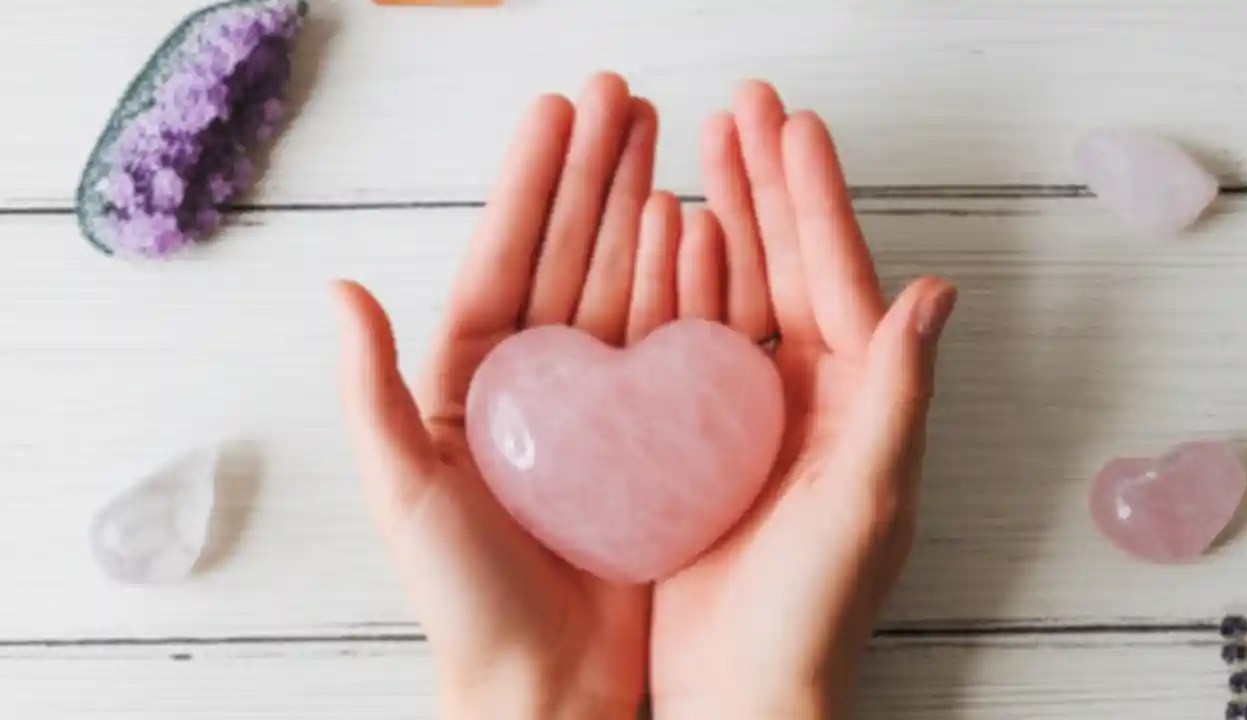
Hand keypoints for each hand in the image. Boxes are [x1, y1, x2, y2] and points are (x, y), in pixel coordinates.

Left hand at [333, 73, 670, 719]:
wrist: (547, 688)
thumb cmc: (466, 603)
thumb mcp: (404, 493)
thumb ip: (371, 392)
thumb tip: (341, 291)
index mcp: (473, 385)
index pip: (506, 259)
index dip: (533, 184)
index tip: (562, 111)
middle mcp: (538, 385)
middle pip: (569, 256)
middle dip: (596, 173)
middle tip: (624, 96)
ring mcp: (599, 407)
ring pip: (624, 287)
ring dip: (643, 211)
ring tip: (667, 140)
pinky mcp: (651, 439)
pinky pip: (671, 348)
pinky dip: (686, 288)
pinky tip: (700, 230)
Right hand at [650, 81, 957, 718]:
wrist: (743, 688)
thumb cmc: (814, 608)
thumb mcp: (868, 496)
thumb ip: (899, 393)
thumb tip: (936, 291)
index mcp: (856, 398)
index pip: (835, 274)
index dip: (812, 197)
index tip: (790, 123)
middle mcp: (806, 393)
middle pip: (781, 264)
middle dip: (761, 184)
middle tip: (736, 107)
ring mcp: (746, 411)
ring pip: (730, 292)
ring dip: (714, 219)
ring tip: (691, 151)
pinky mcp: (695, 437)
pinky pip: (683, 343)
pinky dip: (672, 288)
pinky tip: (656, 241)